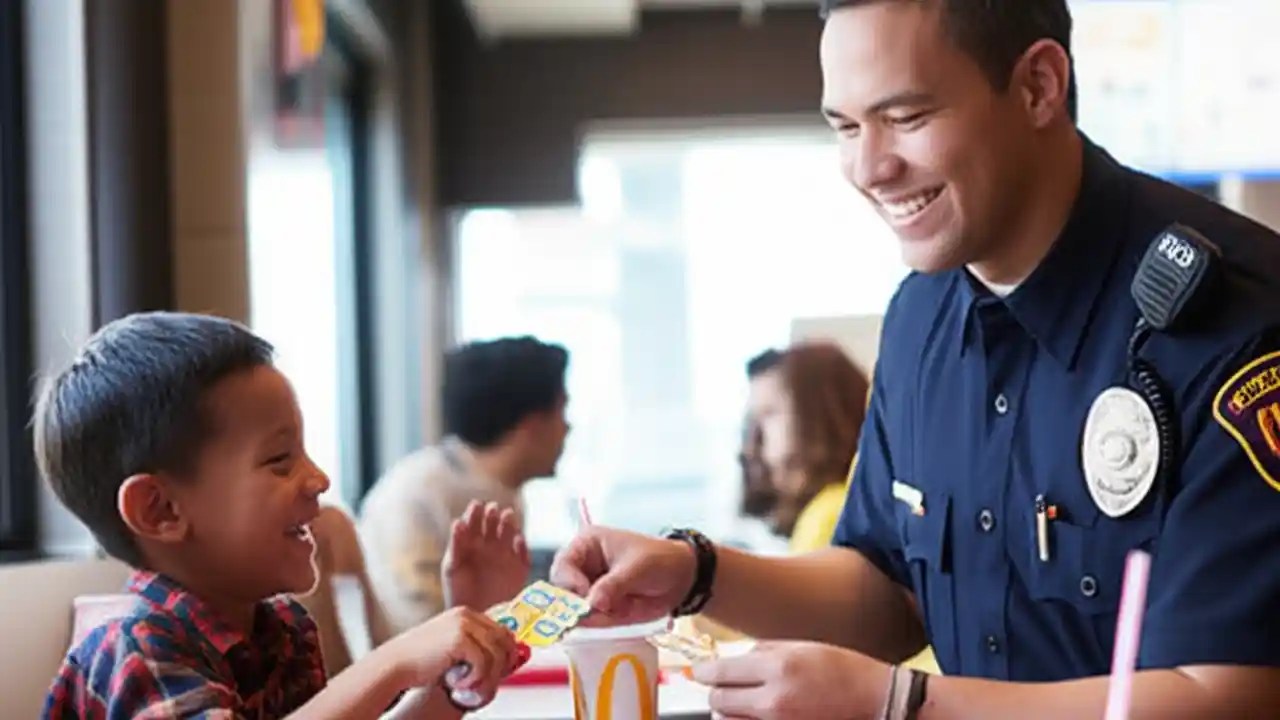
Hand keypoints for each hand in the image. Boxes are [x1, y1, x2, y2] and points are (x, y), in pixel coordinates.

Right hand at [388, 606, 519, 694]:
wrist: (395, 664)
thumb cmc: (421, 661)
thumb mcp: (453, 649)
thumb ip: (476, 649)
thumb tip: (508, 660)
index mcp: (466, 614)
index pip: (501, 629)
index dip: (507, 652)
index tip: (503, 671)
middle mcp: (466, 615)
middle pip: (504, 639)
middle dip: (503, 664)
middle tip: (490, 682)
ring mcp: (463, 624)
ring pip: (496, 653)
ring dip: (488, 676)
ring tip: (471, 687)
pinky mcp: (459, 639)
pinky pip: (483, 662)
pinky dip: (475, 678)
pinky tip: (457, 683)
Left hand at [443, 501, 530, 611]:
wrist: (476, 617)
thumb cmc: (458, 592)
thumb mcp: (452, 567)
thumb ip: (456, 545)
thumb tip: (457, 521)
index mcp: (472, 542)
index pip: (475, 520)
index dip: (476, 511)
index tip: (477, 505)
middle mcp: (490, 545)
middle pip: (493, 523)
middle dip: (493, 514)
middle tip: (492, 509)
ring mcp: (506, 555)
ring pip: (510, 532)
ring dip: (509, 523)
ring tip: (507, 516)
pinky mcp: (520, 568)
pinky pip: (523, 553)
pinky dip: (522, 546)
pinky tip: (517, 540)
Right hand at [549, 525, 694, 625]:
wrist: (682, 578)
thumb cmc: (659, 560)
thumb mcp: (637, 568)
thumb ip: (614, 585)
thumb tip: (592, 604)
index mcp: (586, 545)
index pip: (562, 566)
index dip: (569, 583)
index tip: (585, 598)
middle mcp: (582, 568)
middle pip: (562, 592)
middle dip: (577, 606)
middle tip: (598, 611)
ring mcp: (590, 591)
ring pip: (575, 611)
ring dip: (593, 617)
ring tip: (620, 610)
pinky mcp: (600, 610)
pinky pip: (591, 623)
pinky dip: (602, 625)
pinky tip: (621, 615)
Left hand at [691, 641, 890, 719]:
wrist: (873, 700)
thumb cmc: (842, 670)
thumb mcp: (800, 647)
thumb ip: (761, 652)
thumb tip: (731, 660)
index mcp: (776, 668)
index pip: (720, 672)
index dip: (704, 672)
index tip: (701, 671)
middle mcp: (773, 699)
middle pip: (718, 699)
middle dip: (717, 691)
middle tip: (723, 685)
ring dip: (727, 711)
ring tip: (740, 702)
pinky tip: (754, 713)